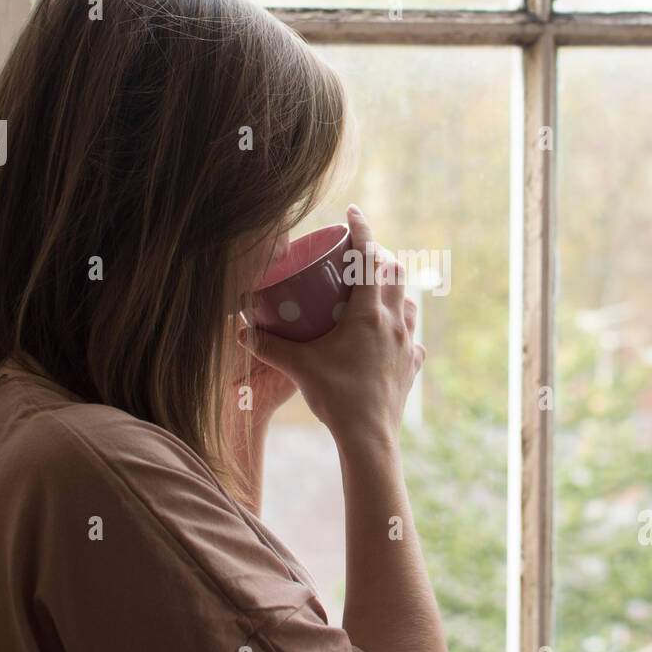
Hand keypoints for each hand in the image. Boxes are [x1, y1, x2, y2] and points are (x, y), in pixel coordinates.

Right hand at [242, 205, 425, 449]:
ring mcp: (407, 344)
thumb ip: (267, 345)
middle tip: (360, 255)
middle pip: (395, 272)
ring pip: (408, 302)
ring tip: (375, 292)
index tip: (353, 212)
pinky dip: (402, 328)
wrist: (369, 438)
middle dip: (380, 256)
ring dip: (393, 290)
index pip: (369, 258)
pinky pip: (412, 338)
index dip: (362, 229)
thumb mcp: (298, 366)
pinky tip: (391, 336)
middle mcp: (393, 322)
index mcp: (368, 313)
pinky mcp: (412, 366)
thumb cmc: (336, 398)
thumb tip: (238, 328)